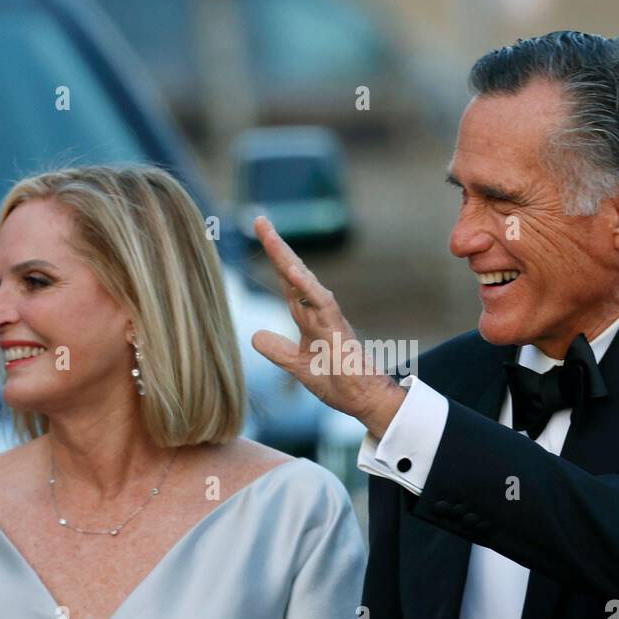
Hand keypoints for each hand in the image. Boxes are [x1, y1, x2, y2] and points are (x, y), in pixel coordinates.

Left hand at [249, 216, 405, 438]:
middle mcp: (318, 311)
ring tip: (269, 236)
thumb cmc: (338, 382)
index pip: (287, 283)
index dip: (274, 261)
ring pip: (306, 281)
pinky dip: (306, 286)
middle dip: (277, 247)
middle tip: (259, 220)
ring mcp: (329, 317)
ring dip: (287, 258)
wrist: (364, 399)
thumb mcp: (297, 366)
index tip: (261, 235)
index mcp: (308, 318)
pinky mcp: (339, 329)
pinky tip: (291, 270)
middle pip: (294, 273)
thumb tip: (255, 336)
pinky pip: (322, 302)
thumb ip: (278, 350)